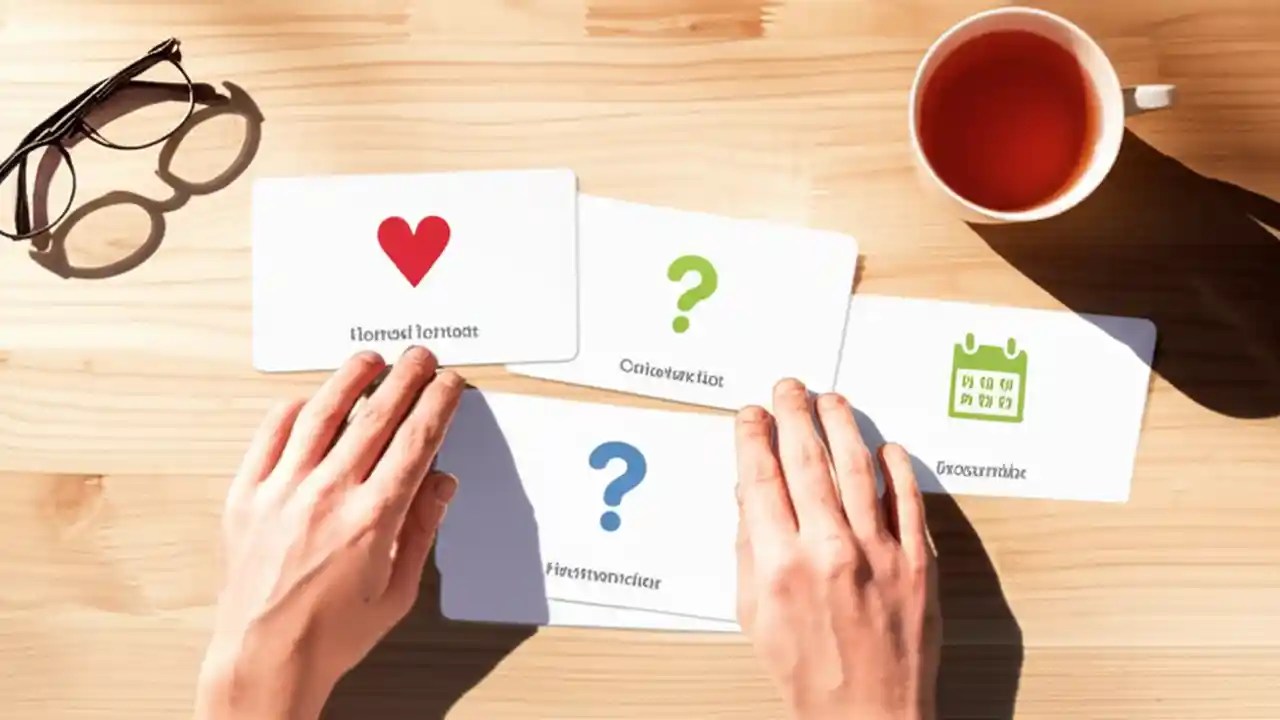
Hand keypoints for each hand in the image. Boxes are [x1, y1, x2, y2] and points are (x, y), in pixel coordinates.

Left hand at [196, 347, 465, 719]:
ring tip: (368, 361)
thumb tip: (440, 483)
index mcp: (370, 520)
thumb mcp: (397, 591)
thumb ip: (421, 529)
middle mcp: (326, 497)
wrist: (263, 659)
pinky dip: (291, 410)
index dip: (437, 405)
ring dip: (350, 379)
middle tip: (420, 358)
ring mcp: (281, 492)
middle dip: (406, 379)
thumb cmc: (328, 635)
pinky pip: (269, 436)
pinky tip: (309, 399)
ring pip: (321, 414)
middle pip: (375, 416)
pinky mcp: (246, 496)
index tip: (449, 387)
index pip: (415, 442)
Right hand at [734, 379, 940, 719]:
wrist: (870, 718)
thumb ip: (749, 549)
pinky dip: (895, 467)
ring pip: (857, 467)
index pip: (760, 477)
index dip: (752, 436)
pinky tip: (884, 446)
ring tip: (830, 399)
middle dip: (793, 414)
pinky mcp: (917, 562)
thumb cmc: (809, 676)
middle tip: (788, 388)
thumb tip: (748, 495)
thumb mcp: (755, 615)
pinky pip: (906, 500)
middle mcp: (829, 550)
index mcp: (780, 564)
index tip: (750, 415)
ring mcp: (878, 553)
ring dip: (841, 425)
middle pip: (806, 459)